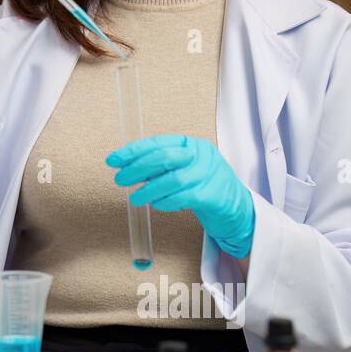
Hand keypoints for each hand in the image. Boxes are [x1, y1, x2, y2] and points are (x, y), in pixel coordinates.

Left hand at [105, 135, 255, 258]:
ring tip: (135, 198)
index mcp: (192, 145)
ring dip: (148, 189)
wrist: (237, 209)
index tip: (113, 159)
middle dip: (136, 168)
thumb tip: (125, 167)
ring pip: (173, 179)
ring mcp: (210, 174)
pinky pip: (184, 197)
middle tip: (120, 179)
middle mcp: (203, 155)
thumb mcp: (183, 170)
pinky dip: (166, 202)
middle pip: (164, 158)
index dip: (133, 151)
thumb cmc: (203, 188)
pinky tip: (156, 205)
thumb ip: (160, 167)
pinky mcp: (214, 195)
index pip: (158, 143)